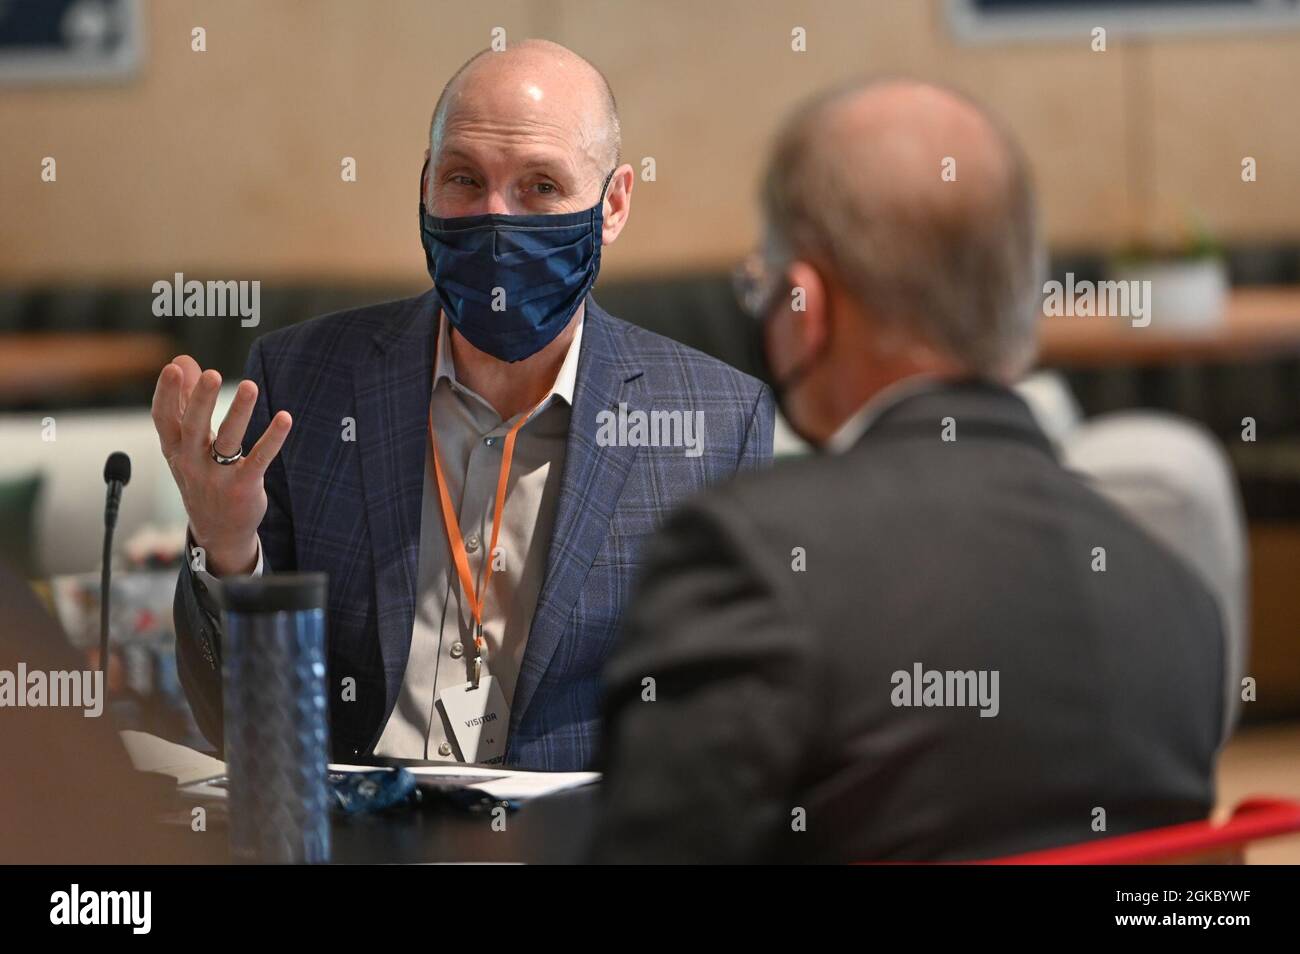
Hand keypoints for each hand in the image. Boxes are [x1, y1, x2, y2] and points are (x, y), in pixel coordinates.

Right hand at [151, 355, 291, 575]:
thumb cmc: (200, 476)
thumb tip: (182, 361)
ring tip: (250, 386)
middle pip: (193, 426)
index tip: (173, 367)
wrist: (217, 530)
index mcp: (174, 449)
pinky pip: (260, 458)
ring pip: (227, 440)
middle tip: (210, 373)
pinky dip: (273, 438)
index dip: (166, 393)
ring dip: (238, 412)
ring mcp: (217, 476)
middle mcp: (191, 461)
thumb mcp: (185, 444)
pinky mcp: (243, 486)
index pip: (164, 418)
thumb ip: (184, 401)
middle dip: (200, 400)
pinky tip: (284, 418)